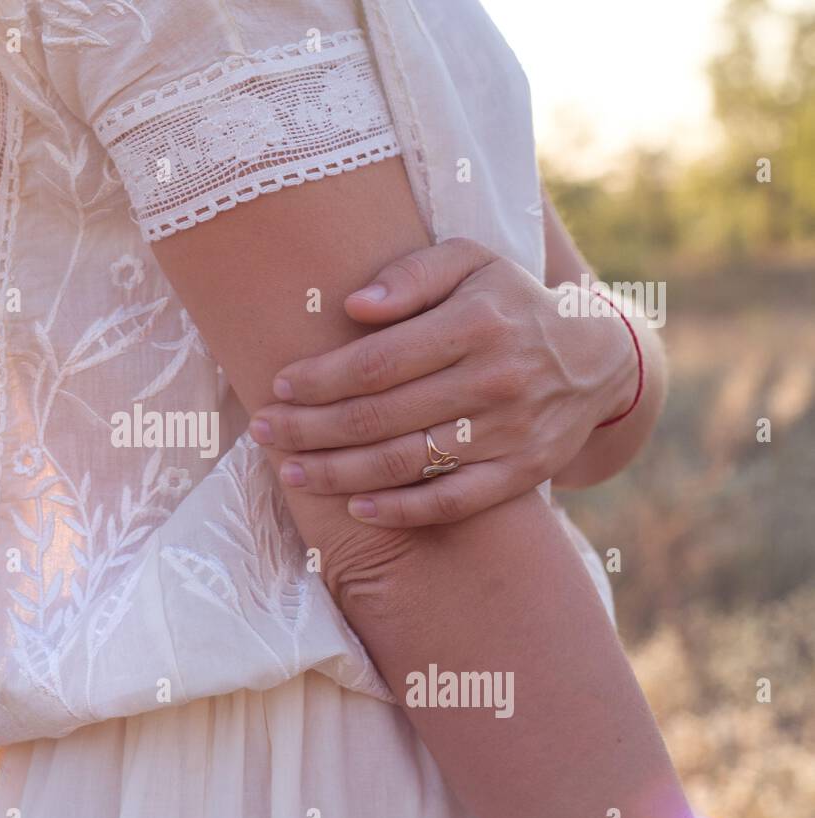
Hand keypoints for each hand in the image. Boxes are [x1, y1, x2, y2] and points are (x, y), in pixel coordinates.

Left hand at [246, 238, 638, 525]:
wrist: (597, 360)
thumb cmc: (508, 304)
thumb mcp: (471, 262)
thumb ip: (412, 273)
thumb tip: (354, 306)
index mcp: (477, 323)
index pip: (378, 362)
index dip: (321, 379)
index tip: (278, 386)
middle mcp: (496, 379)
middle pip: (381, 416)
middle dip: (312, 428)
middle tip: (264, 432)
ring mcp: (511, 432)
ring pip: (407, 462)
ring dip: (339, 473)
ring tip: (291, 472)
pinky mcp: (522, 473)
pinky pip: (452, 500)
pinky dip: (401, 510)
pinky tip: (356, 509)